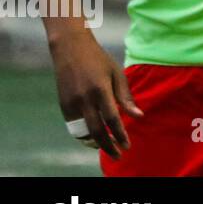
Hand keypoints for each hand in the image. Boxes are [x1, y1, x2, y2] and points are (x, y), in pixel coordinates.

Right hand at [49, 28, 142, 158]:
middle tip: (118, 155)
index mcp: (100, 89)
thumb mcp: (117, 74)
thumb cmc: (99, 59)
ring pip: (82, 132)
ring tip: (107, 147)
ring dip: (95, 143)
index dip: (120, 134)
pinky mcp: (63, 105)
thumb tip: (138, 116)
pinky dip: (84, 135)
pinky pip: (74, 126)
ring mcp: (71, 103)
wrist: (70, 49)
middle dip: (108, 146)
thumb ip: (126, 97)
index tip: (127, 145)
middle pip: (96, 130)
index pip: (112, 119)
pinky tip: (94, 137)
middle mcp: (83, 99)